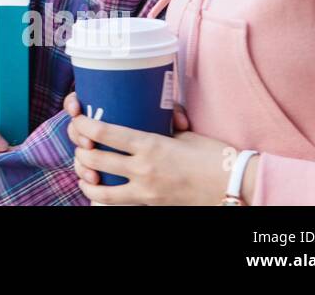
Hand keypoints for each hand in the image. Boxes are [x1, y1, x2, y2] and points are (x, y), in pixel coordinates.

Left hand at [67, 100, 233, 204]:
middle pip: (93, 159)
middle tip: (80, 143)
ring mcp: (145, 191)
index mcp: (150, 144)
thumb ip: (167, 122)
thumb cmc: (215, 156)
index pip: (103, 132)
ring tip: (84, 170)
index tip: (78, 118)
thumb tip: (164, 109)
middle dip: (79, 150)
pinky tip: (98, 190)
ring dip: (84, 178)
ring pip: (99, 189)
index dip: (82, 124)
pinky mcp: (150, 206)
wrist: (236, 187)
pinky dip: (101, 199)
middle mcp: (143, 168)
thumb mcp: (186, 134)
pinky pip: (116, 205)